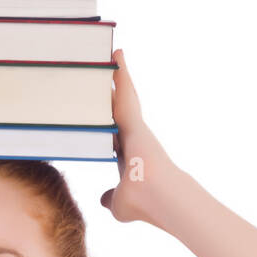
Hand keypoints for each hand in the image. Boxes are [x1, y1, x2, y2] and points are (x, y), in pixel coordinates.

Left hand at [100, 49, 174, 223]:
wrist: (156, 196)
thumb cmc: (141, 203)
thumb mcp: (118, 204)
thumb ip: (111, 198)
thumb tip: (104, 199)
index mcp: (128, 156)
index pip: (114, 136)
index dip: (107, 124)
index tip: (100, 115)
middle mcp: (133, 138)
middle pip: (118, 111)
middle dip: (111, 95)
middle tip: (103, 74)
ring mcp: (135, 126)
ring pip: (123, 96)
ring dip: (117, 75)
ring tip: (109, 54)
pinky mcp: (134, 117)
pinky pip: (125, 88)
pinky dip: (121, 71)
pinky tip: (115, 53)